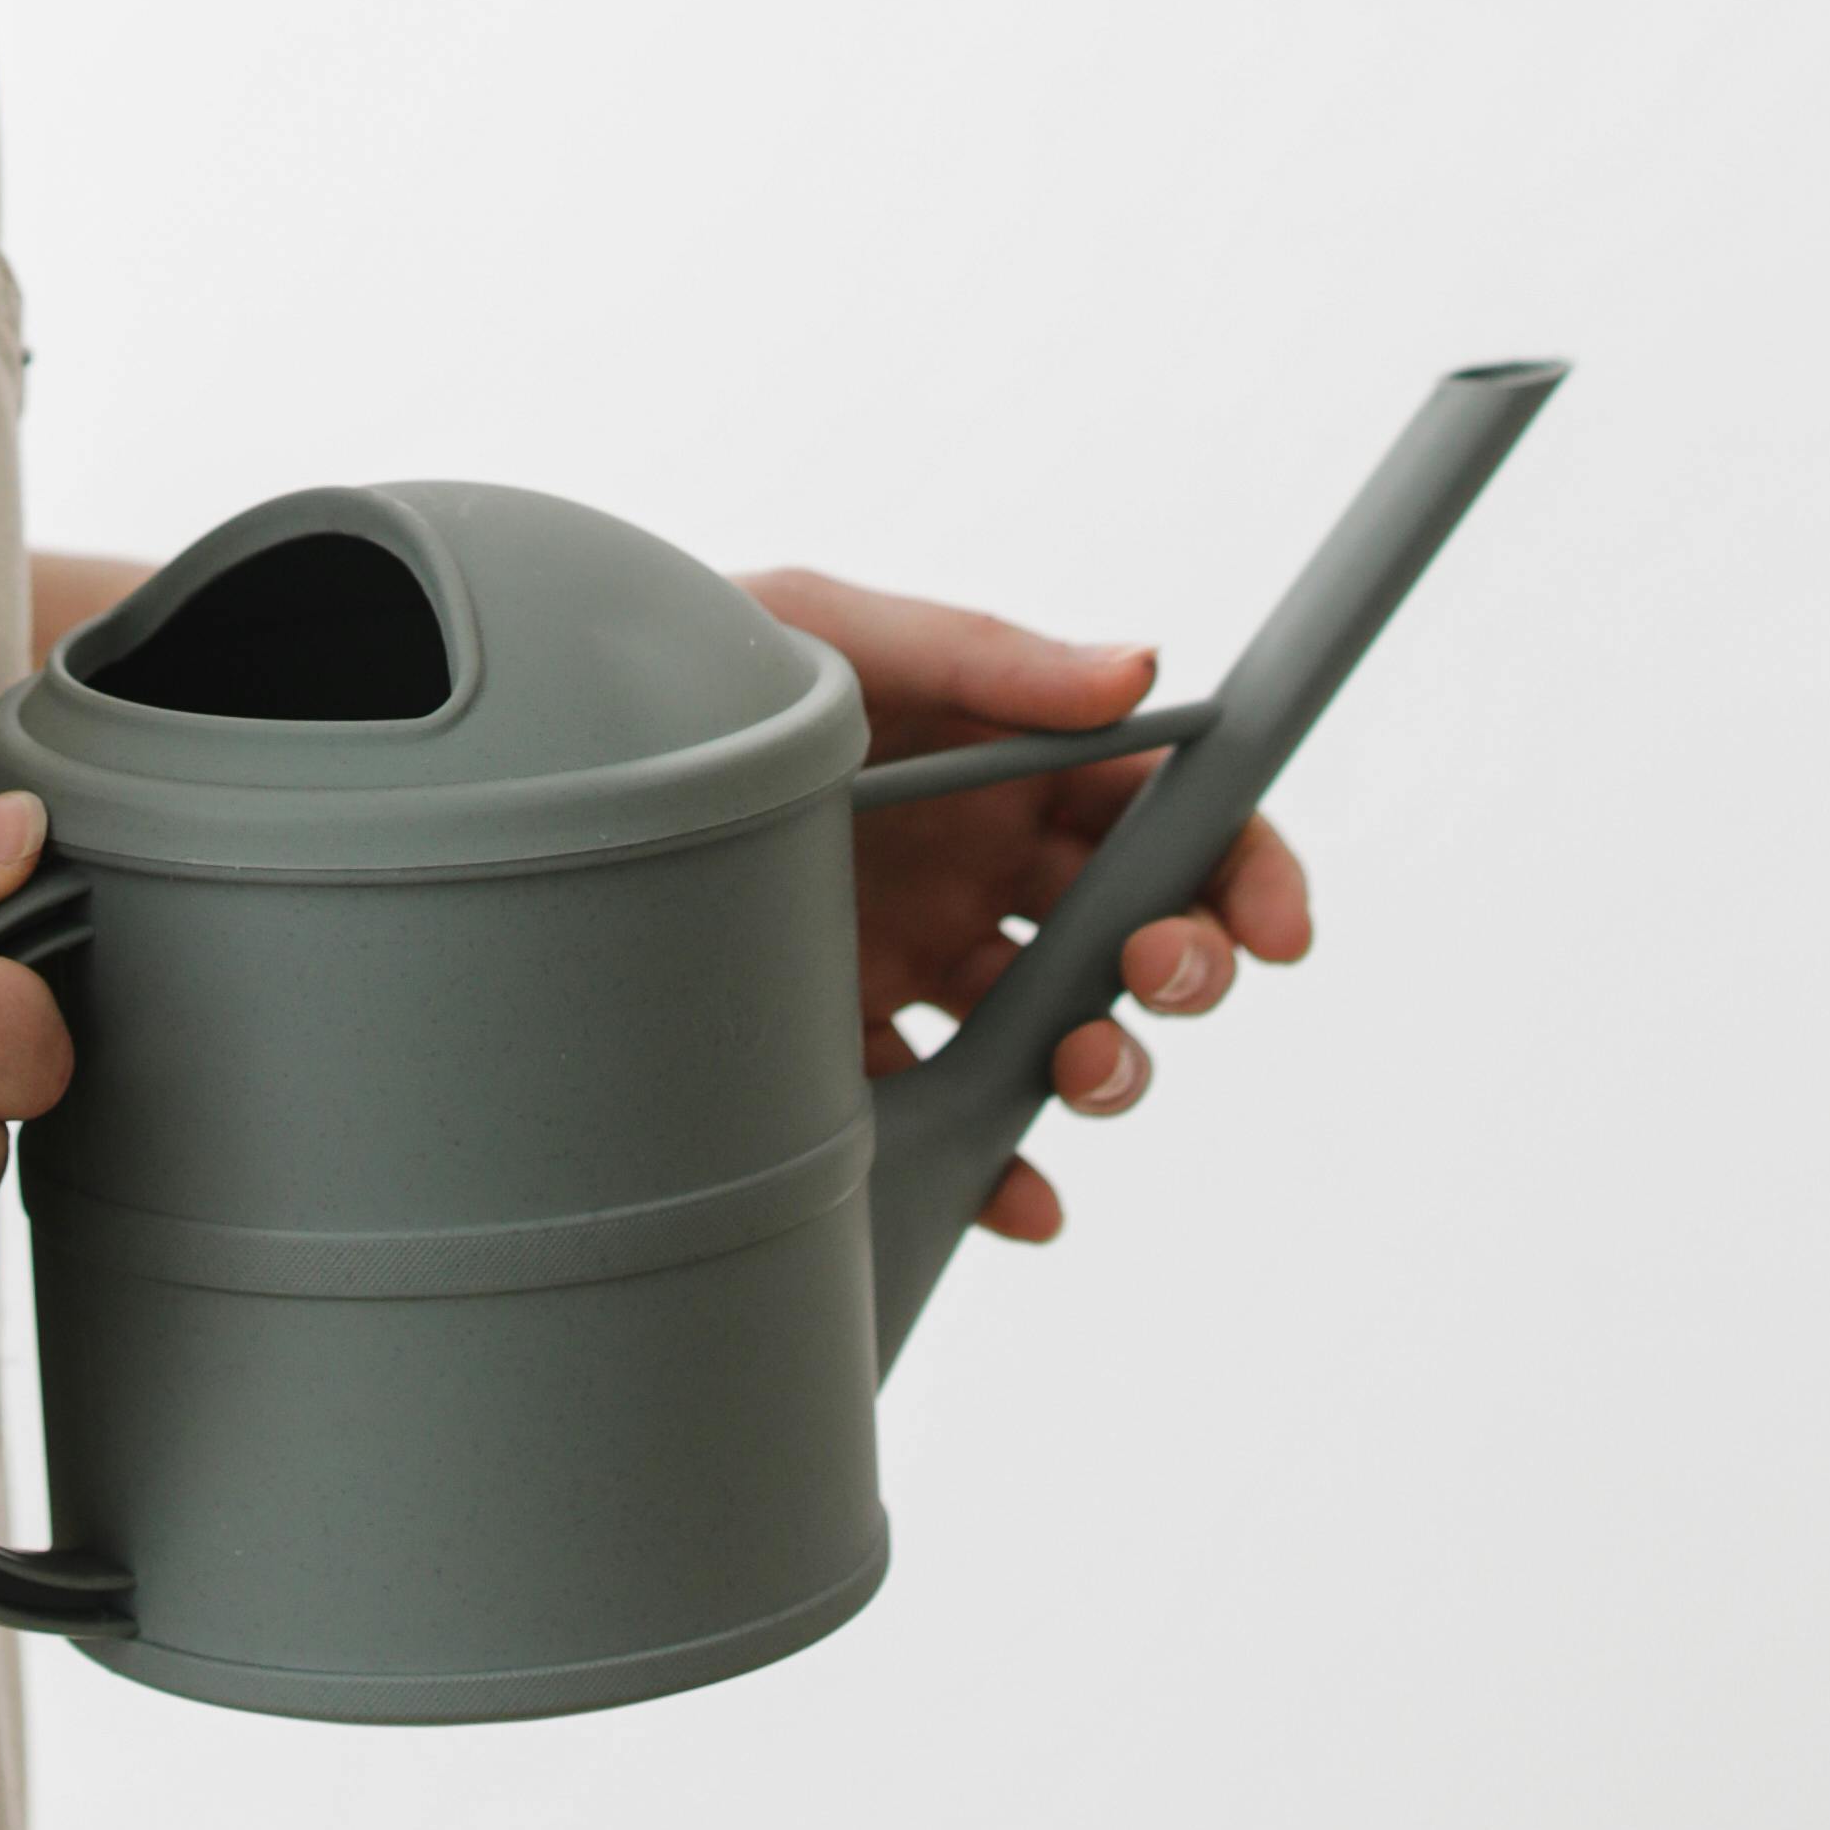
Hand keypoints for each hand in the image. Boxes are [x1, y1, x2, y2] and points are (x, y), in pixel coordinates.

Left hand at [741, 572, 1312, 1244]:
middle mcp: (972, 865)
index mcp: (996, 761)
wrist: (552, 773)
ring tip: (1077, 1074)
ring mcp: (916, 960)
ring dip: (1105, 1066)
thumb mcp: (835, 634)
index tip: (1277, 929)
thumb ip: (982, 655)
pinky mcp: (844, 1045)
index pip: (1159, 810)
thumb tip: (1138, 668)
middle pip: (1130, 930)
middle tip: (1158, 980)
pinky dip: (997, 1172)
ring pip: (1059, 1033)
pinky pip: (944, 1123)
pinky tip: (1017, 1194)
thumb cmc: (702, 670)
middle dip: (1182, 966)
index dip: (1240, 865)